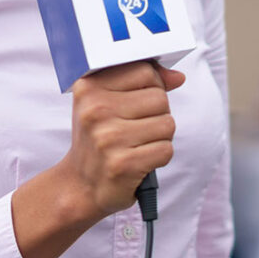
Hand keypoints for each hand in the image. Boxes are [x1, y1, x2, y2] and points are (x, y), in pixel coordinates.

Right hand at [63, 61, 185, 216]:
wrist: (81, 185)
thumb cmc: (99, 139)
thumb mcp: (108, 102)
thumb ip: (142, 82)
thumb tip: (178, 76)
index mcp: (89, 88)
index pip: (145, 71)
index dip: (152, 86)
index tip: (139, 101)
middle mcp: (95, 111)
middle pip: (160, 98)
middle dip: (157, 114)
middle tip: (135, 129)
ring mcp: (108, 138)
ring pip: (167, 124)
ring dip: (160, 137)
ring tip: (137, 145)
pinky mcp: (122, 164)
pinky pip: (166, 150)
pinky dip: (159, 157)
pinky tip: (140, 160)